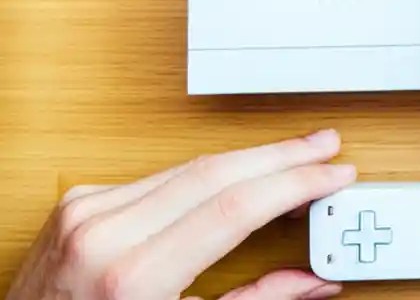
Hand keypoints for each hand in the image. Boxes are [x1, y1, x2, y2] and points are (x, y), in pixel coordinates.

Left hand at [6, 130, 356, 299]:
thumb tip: (312, 281)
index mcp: (132, 276)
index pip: (235, 207)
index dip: (294, 184)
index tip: (332, 175)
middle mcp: (104, 234)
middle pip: (216, 173)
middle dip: (281, 157)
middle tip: (325, 147)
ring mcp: (85, 212)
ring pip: (188, 168)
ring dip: (247, 160)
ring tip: (293, 158)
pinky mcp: (77, 204)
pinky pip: (156, 178)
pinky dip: (201, 176)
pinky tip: (234, 175)